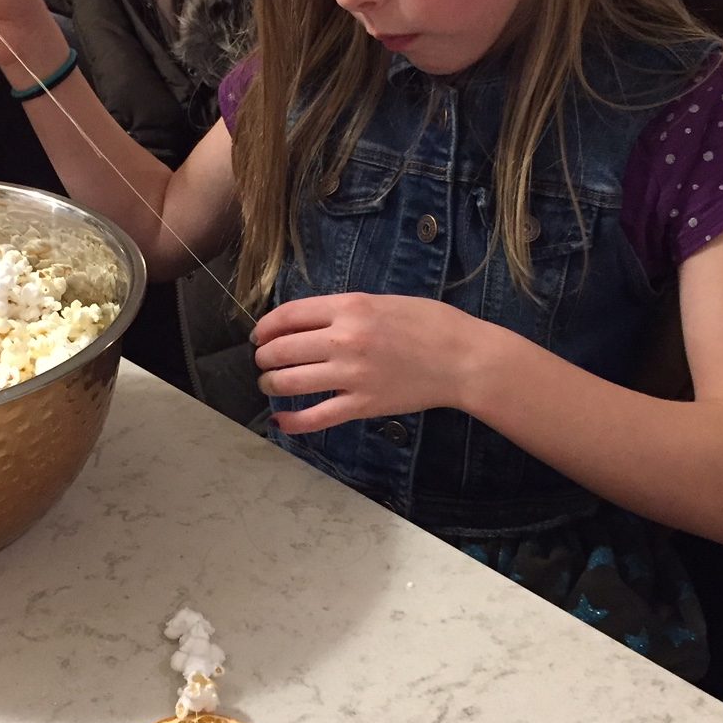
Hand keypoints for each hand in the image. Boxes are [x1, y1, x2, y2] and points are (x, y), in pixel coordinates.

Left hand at [252, 292, 483, 433]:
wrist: (463, 359)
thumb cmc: (430, 324)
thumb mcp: (382, 301)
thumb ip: (344, 309)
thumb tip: (306, 321)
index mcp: (350, 307)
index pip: (288, 315)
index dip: (265, 327)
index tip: (259, 335)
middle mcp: (344, 339)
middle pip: (282, 349)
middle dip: (264, 356)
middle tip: (264, 361)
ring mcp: (352, 375)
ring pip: (290, 382)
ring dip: (270, 384)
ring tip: (270, 384)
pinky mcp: (362, 405)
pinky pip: (316, 417)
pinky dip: (292, 422)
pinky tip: (280, 420)